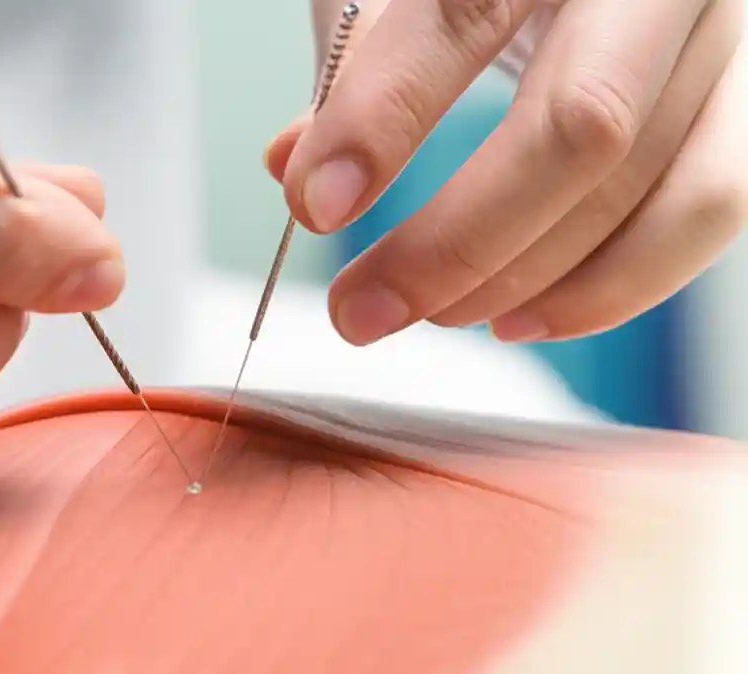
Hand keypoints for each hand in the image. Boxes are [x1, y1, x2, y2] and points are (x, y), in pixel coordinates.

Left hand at [268, 0, 745, 344]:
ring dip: (531, 280)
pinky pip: (709, 210)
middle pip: (578, 125)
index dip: (381, 119)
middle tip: (361, 310)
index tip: (314, 205)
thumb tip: (295, 171)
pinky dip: (614, 286)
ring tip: (438, 317)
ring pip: (652, 184)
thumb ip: (359, 66)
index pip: (459, 13)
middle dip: (454, 243)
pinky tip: (525, 315)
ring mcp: (725, 40)